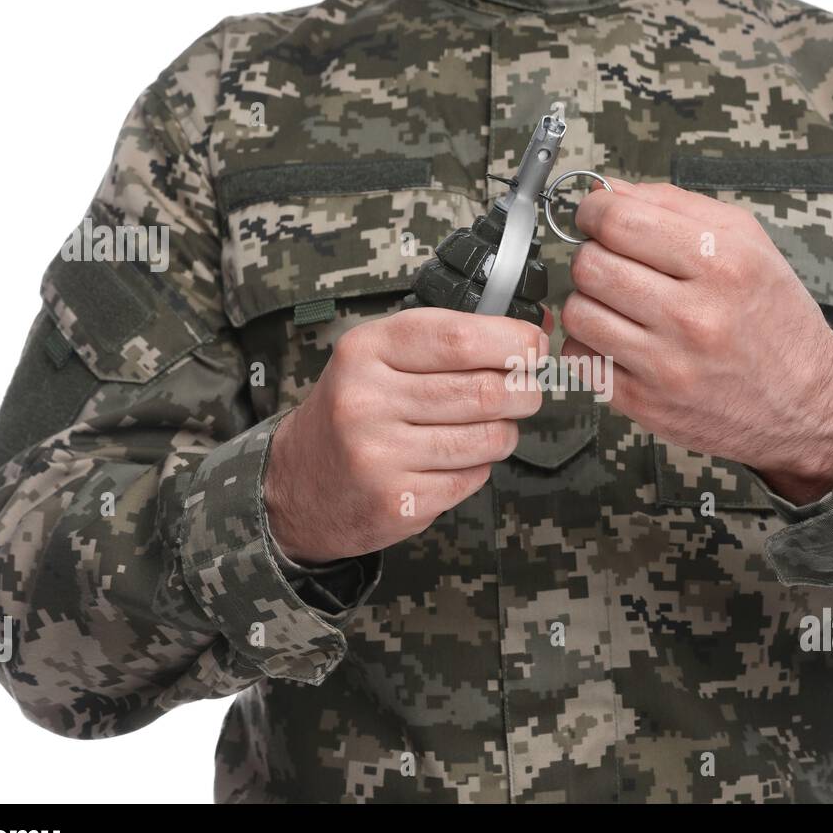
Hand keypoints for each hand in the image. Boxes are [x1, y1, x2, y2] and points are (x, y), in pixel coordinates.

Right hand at [265, 307, 546, 561]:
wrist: (298, 482)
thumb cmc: (354, 409)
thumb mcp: (380, 355)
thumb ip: (449, 339)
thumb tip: (533, 331)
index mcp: (367, 350)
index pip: (460, 339)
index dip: (513, 342)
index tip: (534, 347)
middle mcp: (368, 401)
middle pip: (485, 391)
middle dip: (524, 391)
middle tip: (526, 392)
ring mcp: (380, 456)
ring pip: (488, 438)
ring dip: (506, 432)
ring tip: (491, 426)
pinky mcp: (398, 501)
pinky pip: (473, 478)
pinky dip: (479, 466)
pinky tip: (457, 458)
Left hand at [562, 179, 832, 504]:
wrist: (805, 403)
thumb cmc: (774, 318)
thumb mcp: (748, 244)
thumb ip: (675, 206)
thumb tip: (608, 190)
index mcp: (722, 264)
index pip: (620, 221)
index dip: (594, 211)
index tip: (595, 215)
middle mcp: (694, 316)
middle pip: (591, 266)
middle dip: (591, 255)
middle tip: (611, 261)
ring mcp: (667, 365)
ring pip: (577, 313)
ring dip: (587, 301)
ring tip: (615, 303)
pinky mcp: (645, 403)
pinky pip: (581, 358)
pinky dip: (590, 343)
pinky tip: (617, 339)